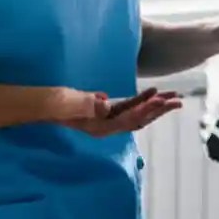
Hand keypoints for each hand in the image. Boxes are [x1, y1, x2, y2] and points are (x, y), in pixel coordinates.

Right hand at [56, 87, 182, 137]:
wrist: (39, 105)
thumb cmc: (51, 103)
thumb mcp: (66, 102)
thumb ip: (84, 103)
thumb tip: (104, 103)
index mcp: (100, 126)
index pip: (128, 119)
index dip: (145, 109)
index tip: (160, 99)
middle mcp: (107, 126)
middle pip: (139, 119)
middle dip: (159, 110)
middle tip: (178, 101)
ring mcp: (106, 119)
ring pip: (137, 114)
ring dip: (156, 106)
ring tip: (174, 98)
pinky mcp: (105, 110)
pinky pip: (129, 107)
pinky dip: (143, 100)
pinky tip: (153, 93)